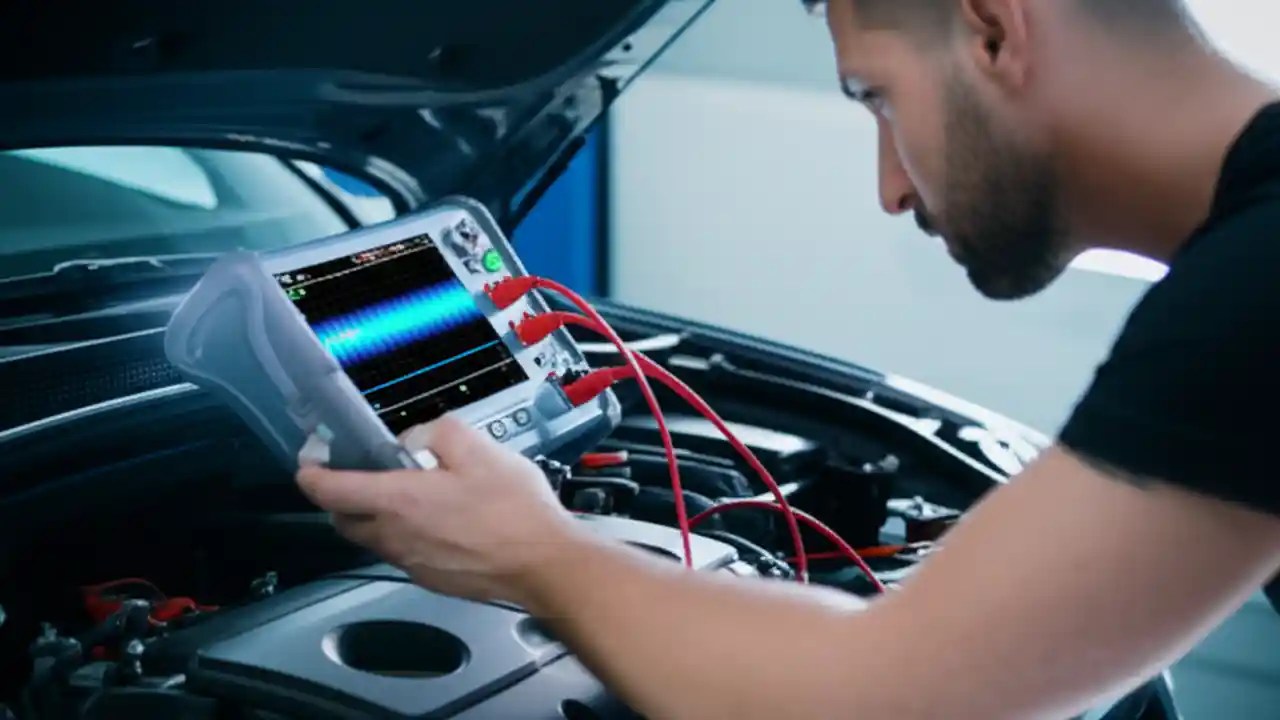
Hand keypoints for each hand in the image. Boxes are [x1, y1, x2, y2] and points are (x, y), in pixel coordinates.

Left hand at [295, 415, 586, 604]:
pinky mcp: (431, 579)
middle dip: (340, 496)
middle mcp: (394, 538)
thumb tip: (413, 440)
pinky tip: (441, 520)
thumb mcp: (477, 447)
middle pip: (343, 519)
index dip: (311, 473)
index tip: (310, 460)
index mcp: (396, 502)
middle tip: (360, 472)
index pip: (329, 491)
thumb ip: (434, 433)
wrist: (545, 564)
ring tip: (412, 492)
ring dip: (376, 515)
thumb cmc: (512, 508)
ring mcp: (411, 563)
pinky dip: (406, 534)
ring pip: (374, 538)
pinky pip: (403, 552)